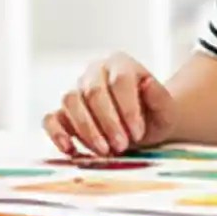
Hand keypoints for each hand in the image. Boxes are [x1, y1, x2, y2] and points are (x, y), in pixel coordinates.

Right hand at [42, 53, 176, 156]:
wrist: (142, 127)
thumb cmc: (154, 116)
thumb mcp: (166, 110)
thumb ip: (161, 97)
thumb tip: (148, 83)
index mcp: (121, 64)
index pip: (119, 81)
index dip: (128, 109)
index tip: (138, 134)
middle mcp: (95, 72)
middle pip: (93, 92)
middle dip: (108, 122)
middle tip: (122, 146)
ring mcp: (76, 90)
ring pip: (71, 102)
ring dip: (86, 129)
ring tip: (104, 151)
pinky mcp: (63, 112)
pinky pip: (51, 118)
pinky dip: (56, 133)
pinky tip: (70, 149)